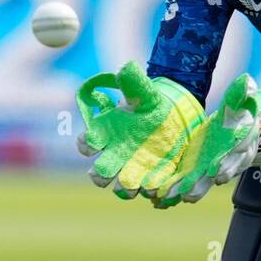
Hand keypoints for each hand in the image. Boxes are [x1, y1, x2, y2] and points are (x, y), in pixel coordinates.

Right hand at [76, 62, 205, 199]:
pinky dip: (152, 193)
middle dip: (103, 176)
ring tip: (138, 185)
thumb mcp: (143, 91)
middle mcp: (114, 157)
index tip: (93, 142)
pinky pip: (148, 191)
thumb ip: (132, 83)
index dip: (86, 145)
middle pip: (99, 175)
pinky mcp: (154, 178)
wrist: (174, 115)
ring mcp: (133, 171)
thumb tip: (125, 68)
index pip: (86, 144)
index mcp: (104, 136)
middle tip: (111, 173)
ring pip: (122, 189)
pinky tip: (159, 190)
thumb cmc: (150, 103)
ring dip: (127, 189)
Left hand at [149, 75, 260, 207]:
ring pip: (200, 183)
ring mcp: (212, 169)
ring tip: (170, 197)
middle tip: (188, 194)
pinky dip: (176, 191)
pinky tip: (160, 198)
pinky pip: (188, 184)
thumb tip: (246, 81)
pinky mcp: (198, 172)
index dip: (226, 165)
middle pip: (215, 176)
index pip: (234, 156)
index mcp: (241, 144)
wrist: (240, 131)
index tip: (216, 172)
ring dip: (187, 191)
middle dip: (201, 185)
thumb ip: (241, 93)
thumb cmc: (240, 115)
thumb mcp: (241, 102)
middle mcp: (228, 161)